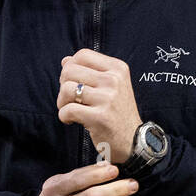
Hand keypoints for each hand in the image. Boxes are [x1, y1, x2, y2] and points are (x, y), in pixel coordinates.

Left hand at [56, 49, 142, 163]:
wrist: (133, 141)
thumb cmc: (118, 113)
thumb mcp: (111, 87)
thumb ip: (90, 71)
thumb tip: (65, 60)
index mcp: (117, 68)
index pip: (82, 54)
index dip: (70, 67)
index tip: (74, 82)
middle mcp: (114, 80)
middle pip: (69, 70)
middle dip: (63, 85)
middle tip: (70, 99)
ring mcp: (107, 98)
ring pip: (66, 89)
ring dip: (61, 102)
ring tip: (70, 109)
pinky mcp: (99, 117)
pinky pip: (67, 110)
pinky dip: (64, 116)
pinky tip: (72, 121)